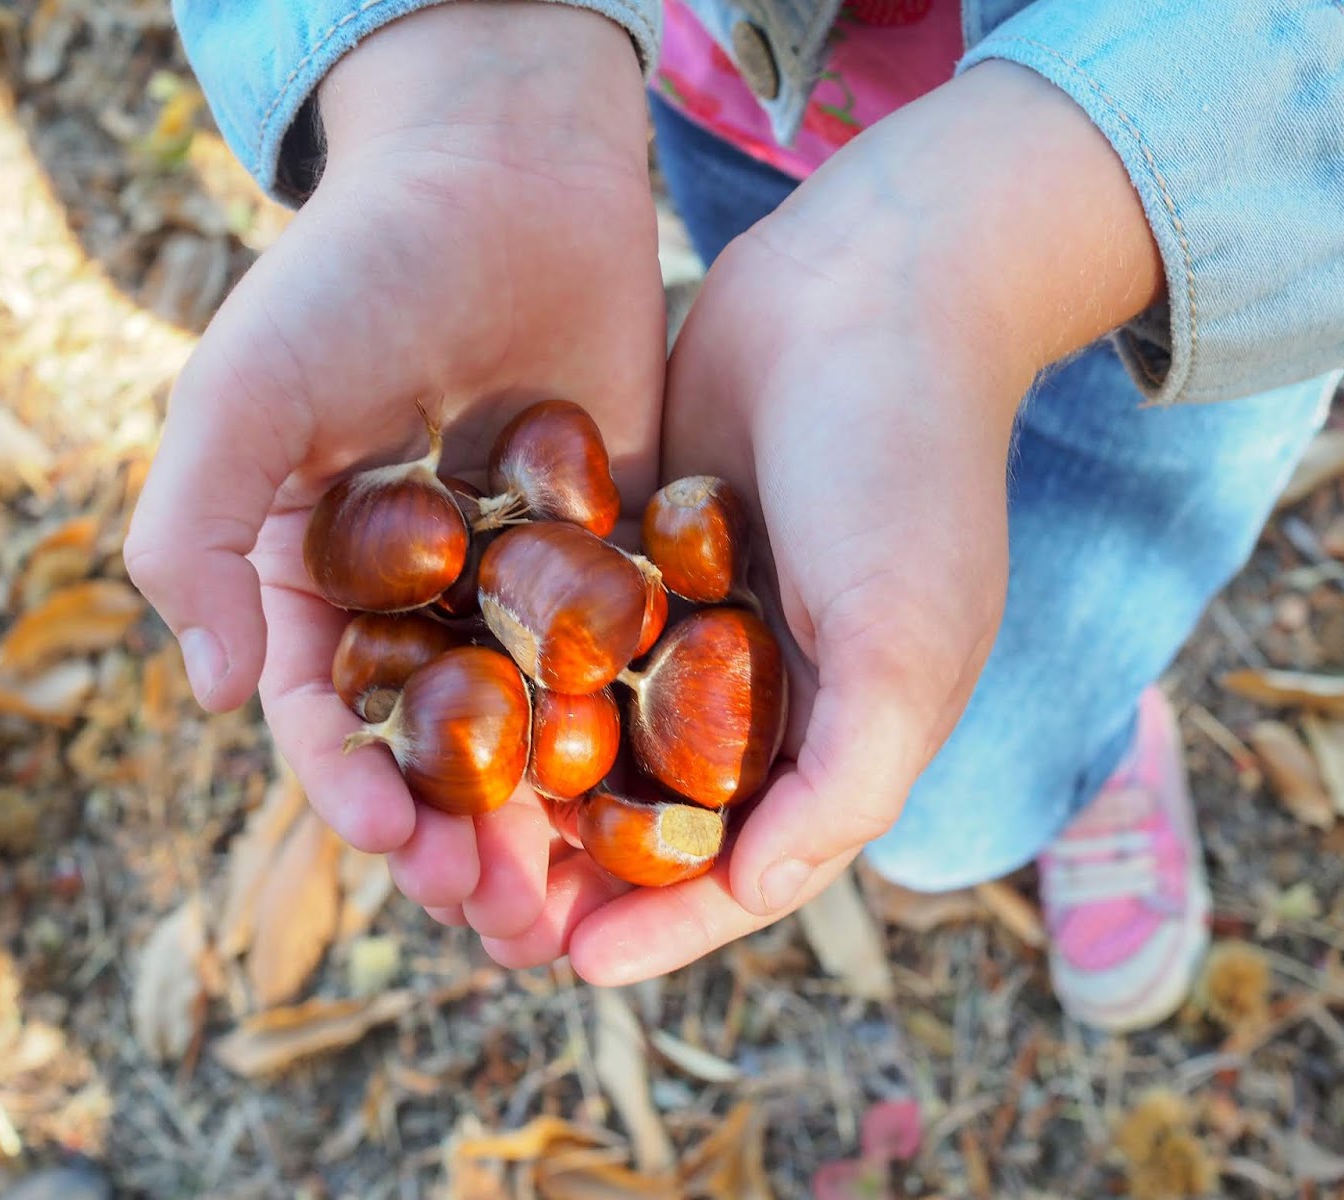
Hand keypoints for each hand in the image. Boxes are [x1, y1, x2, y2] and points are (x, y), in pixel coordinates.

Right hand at [125, 5, 664, 940]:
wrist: (503, 169)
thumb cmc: (357, 271)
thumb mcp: (242, 394)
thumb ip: (198, 535)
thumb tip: (217, 698)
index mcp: (317, 571)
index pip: (328, 710)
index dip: (354, 785)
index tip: (398, 842)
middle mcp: (418, 590)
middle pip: (438, 743)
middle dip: (464, 839)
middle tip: (505, 920)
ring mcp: (517, 574)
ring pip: (534, 723)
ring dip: (550, 820)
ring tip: (580, 903)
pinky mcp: (609, 544)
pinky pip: (620, 652)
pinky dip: (634, 727)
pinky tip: (664, 794)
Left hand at [482, 62, 1163, 981]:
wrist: (873, 284)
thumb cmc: (909, 466)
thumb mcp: (905, 642)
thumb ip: (845, 781)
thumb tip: (755, 889)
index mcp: (836, 727)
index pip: (743, 859)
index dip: (664, 920)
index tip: (571, 961)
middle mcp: (763, 685)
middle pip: (655, 810)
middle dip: (572, 865)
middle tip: (478, 906)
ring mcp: (695, 612)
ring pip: (597, 727)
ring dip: (528, 782)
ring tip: (438, 825)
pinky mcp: (636, 543)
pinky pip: (565, 629)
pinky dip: (515, 669)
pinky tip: (434, 697)